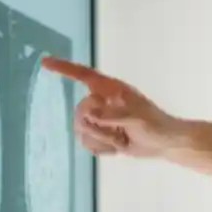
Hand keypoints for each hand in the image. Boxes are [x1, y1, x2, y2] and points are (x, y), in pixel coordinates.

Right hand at [42, 57, 184, 157]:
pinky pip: (86, 142)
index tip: (45, 62)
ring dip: (101, 140)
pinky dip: (102, 148)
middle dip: (97, 128)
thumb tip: (89, 113)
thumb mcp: (138, 120)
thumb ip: (113, 116)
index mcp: (113, 90)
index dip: (64, 69)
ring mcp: (101, 118)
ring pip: (81, 129)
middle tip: (120, 134)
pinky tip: (118, 147)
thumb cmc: (157, 127)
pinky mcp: (101, 133)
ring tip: (122, 140)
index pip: (84, 76)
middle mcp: (103, 101)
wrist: (165, 144)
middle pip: (80, 112)